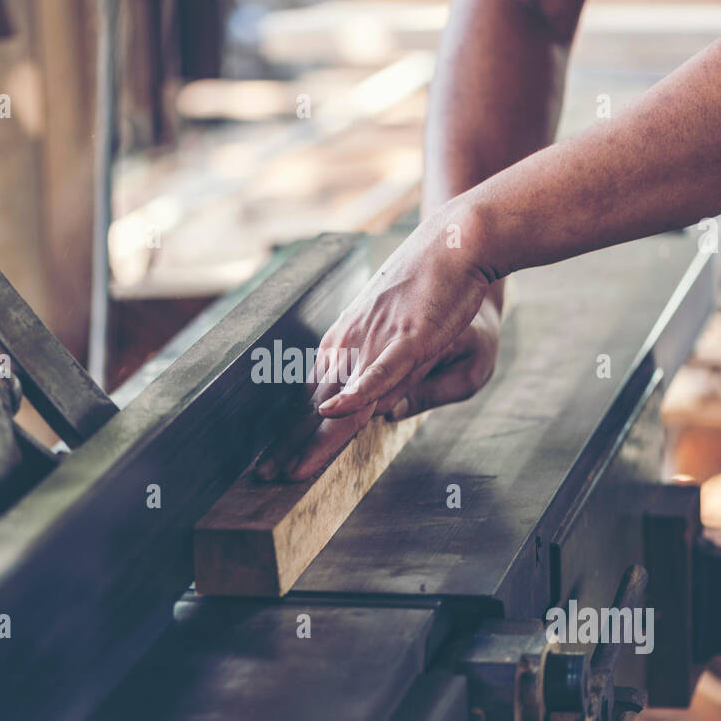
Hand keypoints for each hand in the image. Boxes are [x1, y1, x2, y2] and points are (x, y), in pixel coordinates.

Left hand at [255, 215, 496, 480]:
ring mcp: (376, 342)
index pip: (316, 399)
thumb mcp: (399, 342)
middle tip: (264, 476)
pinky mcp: (407, 339)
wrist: (456, 244)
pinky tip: (336, 412)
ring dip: (315, 438)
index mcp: (346, 346)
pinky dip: (356, 394)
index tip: (275, 461)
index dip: (296, 435)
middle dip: (293, 446)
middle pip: (319, 408)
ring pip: (341, 401)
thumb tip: (376, 411)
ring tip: (290, 470)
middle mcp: (352, 346)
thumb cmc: (432, 289)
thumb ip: (386, 378)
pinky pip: (379, 373)